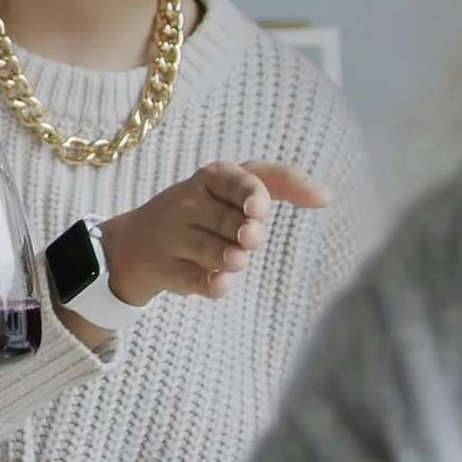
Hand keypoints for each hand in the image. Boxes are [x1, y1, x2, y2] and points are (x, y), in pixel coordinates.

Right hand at [107, 160, 330, 304]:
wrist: (135, 244)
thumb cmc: (201, 210)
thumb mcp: (231, 186)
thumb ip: (279, 183)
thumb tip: (326, 196)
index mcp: (210, 177)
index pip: (234, 180)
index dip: (251, 196)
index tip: (259, 211)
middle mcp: (188, 202)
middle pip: (232, 222)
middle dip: (247, 232)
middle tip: (248, 238)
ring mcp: (173, 236)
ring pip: (216, 252)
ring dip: (233, 259)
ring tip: (235, 260)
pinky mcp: (167, 269)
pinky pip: (198, 280)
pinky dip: (214, 285)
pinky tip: (220, 283)